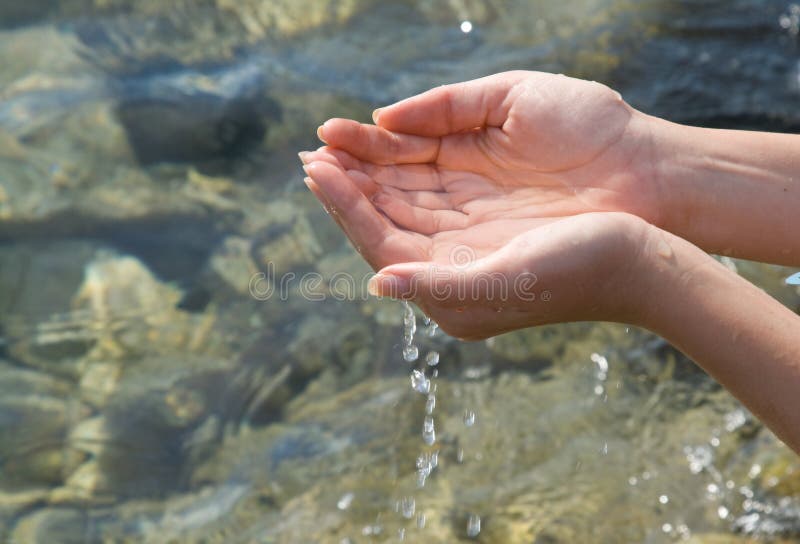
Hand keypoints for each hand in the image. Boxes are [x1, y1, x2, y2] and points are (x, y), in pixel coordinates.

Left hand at [300, 156, 653, 339]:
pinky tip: (388, 164)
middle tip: (312, 154)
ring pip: (402, 217)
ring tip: (337, 153)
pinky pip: (428, 209)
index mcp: (450, 297)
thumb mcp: (508, 277)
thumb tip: (376, 281)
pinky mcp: (482, 242)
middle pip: (384, 231)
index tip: (315, 166)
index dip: (346, 206)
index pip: (379, 246)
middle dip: (348, 192)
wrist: (641, 264)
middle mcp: (449, 283)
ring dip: (370, 185)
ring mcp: (465, 261)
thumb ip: (440, 285)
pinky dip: (402, 184)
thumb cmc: (583, 268)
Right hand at [314, 71, 662, 226]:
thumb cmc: (590, 130)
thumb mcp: (513, 97)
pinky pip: (424, 259)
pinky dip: (388, 244)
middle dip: (349, 182)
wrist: (650, 180)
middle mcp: (462, 207)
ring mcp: (472, 241)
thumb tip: (382, 118)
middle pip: (391, 198)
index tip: (325, 140)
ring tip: (321, 181)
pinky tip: (358, 221)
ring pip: (399, 226)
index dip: (362, 153)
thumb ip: (446, 105)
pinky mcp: (484, 271)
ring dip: (358, 208)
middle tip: (310, 164)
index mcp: (466, 163)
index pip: (400, 163)